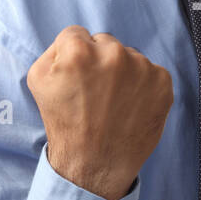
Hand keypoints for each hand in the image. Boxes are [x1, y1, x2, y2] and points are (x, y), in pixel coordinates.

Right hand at [26, 25, 173, 199]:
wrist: (95, 165)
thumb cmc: (65, 124)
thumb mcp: (38, 81)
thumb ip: (53, 50)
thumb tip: (74, 39)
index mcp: (78, 51)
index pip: (76, 34)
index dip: (73, 57)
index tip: (76, 78)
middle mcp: (113, 53)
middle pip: (104, 42)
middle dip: (99, 62)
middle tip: (94, 93)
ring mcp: (141, 67)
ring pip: (128, 56)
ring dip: (122, 73)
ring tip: (112, 103)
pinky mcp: (162, 82)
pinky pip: (150, 71)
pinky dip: (142, 86)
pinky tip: (130, 106)